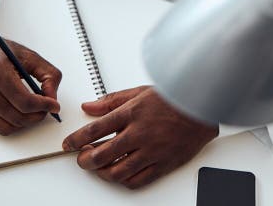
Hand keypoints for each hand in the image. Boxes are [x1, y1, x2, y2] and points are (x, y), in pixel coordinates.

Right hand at [0, 14, 62, 134]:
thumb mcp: (29, 55)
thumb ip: (49, 75)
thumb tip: (53, 100)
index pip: (25, 101)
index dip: (43, 107)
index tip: (54, 106)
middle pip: (16, 117)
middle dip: (36, 116)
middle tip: (45, 110)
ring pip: (5, 127)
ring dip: (23, 123)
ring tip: (31, 111)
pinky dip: (8, 122)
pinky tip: (13, 109)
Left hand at [62, 86, 217, 188]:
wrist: (203, 105)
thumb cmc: (175, 97)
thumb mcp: (141, 91)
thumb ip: (113, 100)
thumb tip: (90, 106)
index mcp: (132, 113)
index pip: (95, 130)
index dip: (76, 139)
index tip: (69, 143)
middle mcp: (140, 134)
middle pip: (101, 155)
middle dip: (85, 160)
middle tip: (81, 158)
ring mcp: (151, 151)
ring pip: (117, 172)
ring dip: (101, 172)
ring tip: (98, 167)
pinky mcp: (163, 164)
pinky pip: (137, 180)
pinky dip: (123, 181)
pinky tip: (119, 174)